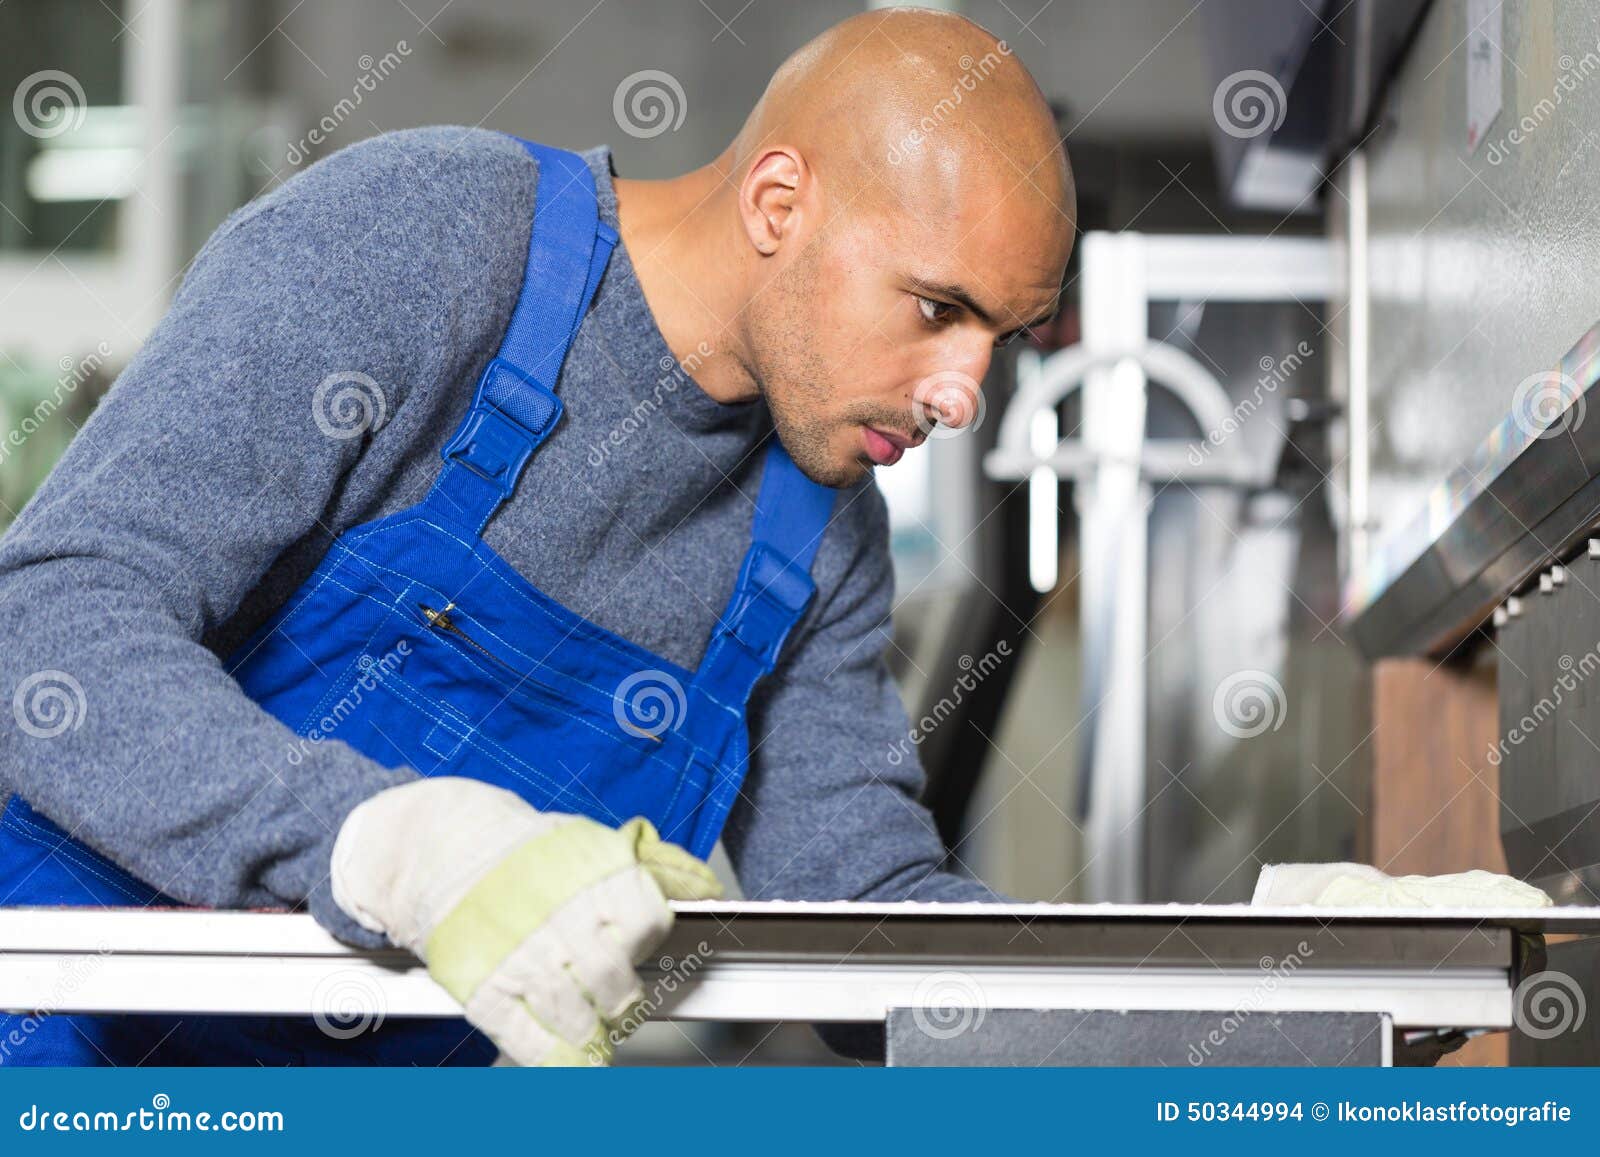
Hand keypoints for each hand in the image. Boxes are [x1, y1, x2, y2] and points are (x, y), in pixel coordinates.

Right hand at [330, 776, 720, 1064]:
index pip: (648, 927)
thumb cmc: (527, 850)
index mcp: (595, 878)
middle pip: (615, 982)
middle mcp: (562, 918)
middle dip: (623, 1002)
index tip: (637, 953)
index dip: (645, 945)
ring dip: (593, 1033)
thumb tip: (707, 888)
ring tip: (595, 1033)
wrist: (446, 848)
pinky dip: (553, 1058)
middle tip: (620, 1006)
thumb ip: (656, 868)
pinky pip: (528, 1038)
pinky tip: (567, 1059)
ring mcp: (521, 956)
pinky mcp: (484, 987)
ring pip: (577, 1017)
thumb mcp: (593, 843)